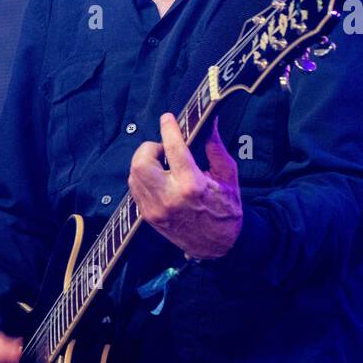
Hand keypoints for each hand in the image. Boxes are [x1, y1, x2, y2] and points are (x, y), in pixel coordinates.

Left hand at [128, 114, 242, 259]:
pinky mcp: (149, 217)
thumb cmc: (227, 209)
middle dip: (149, 148)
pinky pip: (135, 189)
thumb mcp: (228, 177)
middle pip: (141, 162)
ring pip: (134, 175)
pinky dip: (142, 178)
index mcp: (192, 186)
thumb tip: (210, 124)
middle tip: (164, 148)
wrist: (219, 245)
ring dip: (145, 162)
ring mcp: (155, 209)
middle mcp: (169, 198)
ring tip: (162, 163)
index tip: (168, 118)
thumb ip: (216, 148)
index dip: (169, 129)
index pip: (174, 149)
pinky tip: (158, 177)